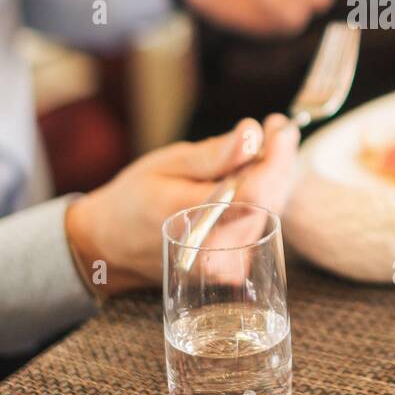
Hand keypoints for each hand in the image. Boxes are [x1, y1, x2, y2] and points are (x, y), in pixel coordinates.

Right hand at [64, 115, 299, 293]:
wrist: (113, 245)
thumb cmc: (135, 199)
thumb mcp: (166, 165)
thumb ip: (212, 155)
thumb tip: (252, 135)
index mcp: (193, 222)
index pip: (255, 194)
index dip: (276, 158)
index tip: (280, 127)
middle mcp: (214, 251)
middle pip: (270, 203)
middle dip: (280, 160)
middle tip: (275, 128)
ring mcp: (226, 264)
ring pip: (271, 213)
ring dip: (274, 176)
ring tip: (263, 145)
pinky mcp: (234, 267)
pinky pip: (261, 225)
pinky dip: (265, 195)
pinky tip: (253, 174)